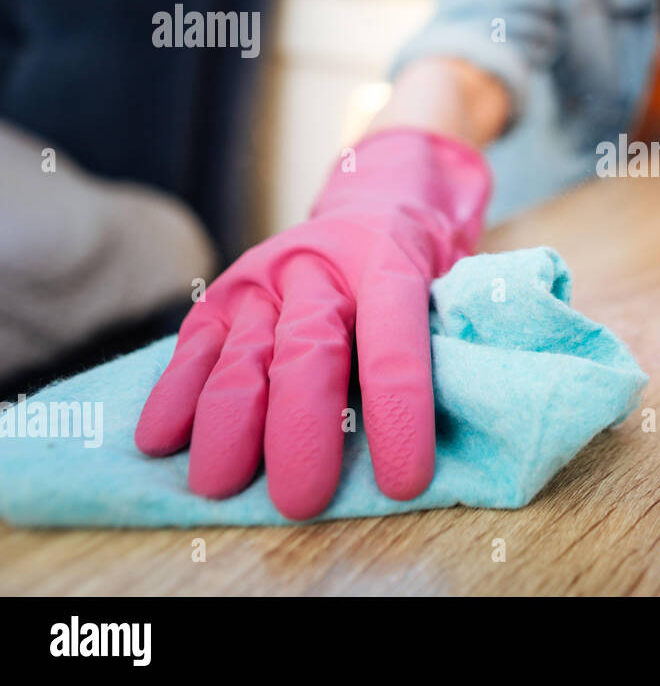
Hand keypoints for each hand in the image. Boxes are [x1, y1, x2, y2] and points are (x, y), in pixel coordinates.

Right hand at [134, 129, 491, 519]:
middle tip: (301, 498)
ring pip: (243, 354)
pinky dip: (175, 395)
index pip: (395, 343)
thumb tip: (453, 425)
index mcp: (389, 265)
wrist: (375, 206)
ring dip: (229, 424)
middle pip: (307, 351)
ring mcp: (264, 279)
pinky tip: (160, 440)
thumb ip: (443, 340)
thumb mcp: (447, 288)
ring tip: (218, 486)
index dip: (399, 414)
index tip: (402, 481)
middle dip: (302, 430)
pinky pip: (193, 347)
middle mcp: (320, 268)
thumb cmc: (416, 272)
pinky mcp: (221, 296)